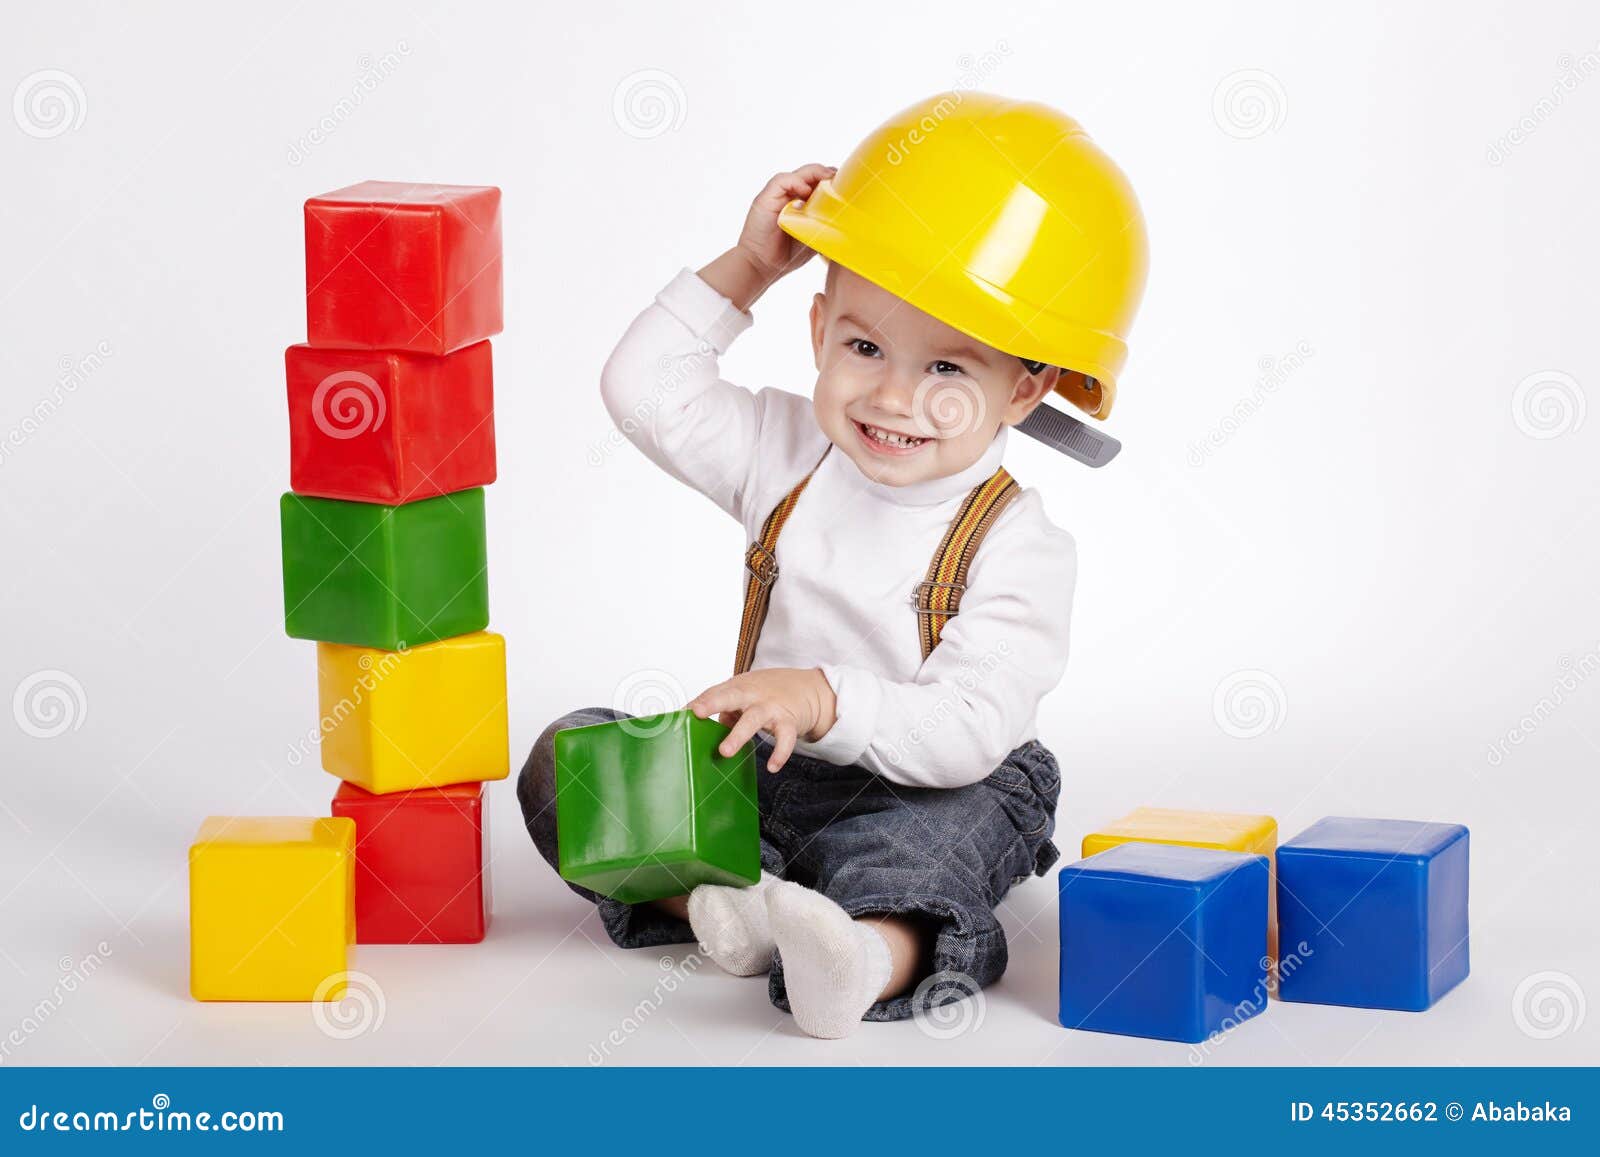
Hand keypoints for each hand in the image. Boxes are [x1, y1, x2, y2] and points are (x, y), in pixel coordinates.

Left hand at [687, 667, 838, 771]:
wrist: (808, 688)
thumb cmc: (769, 692)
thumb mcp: (744, 694)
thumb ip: (722, 709)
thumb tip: (700, 729)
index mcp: (739, 688)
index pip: (715, 692)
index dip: (699, 701)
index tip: (682, 712)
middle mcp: (753, 695)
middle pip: (731, 696)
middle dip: (713, 702)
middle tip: (696, 713)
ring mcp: (771, 708)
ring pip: (754, 719)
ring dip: (739, 735)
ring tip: (725, 752)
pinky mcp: (789, 722)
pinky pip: (785, 739)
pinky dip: (780, 753)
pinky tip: (772, 767)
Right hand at [697, 164, 834, 311]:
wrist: (762, 266)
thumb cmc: (787, 255)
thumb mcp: (814, 237)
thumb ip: (826, 225)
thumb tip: (848, 218)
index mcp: (801, 203)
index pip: (819, 183)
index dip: (832, 181)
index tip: (846, 186)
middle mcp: (789, 195)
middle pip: (812, 174)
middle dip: (827, 174)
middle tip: (841, 181)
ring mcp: (778, 195)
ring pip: (799, 173)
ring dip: (816, 174)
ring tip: (828, 180)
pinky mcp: (766, 197)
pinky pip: (782, 180)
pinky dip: (796, 182)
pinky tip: (805, 192)